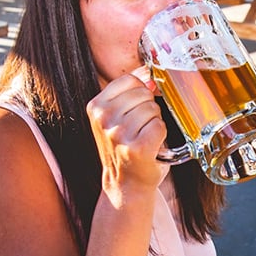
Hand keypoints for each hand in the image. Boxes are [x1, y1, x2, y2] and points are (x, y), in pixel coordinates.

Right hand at [87, 67, 167, 191]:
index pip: (130, 79)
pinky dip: (160, 135)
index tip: (136, 109)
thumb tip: (149, 71)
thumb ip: (129, 91)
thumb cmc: (125, 147)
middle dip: (148, 108)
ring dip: (154, 123)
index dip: (141, 92)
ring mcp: (119, 134)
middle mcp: (104, 119)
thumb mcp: (115, 116)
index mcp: (96, 106)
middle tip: (139, 128)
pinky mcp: (137, 148)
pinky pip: (160, 126)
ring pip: (153, 109)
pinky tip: (150, 145)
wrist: (125, 184)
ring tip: (143, 137)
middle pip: (144, 93)